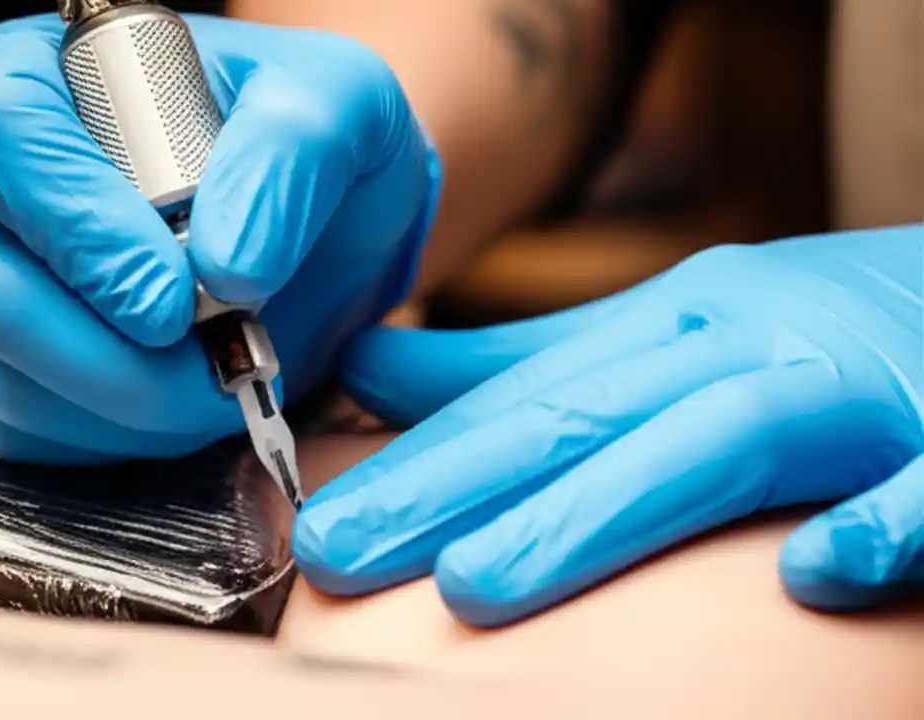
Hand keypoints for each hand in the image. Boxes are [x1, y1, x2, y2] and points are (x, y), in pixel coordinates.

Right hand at [0, 14, 438, 463]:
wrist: (313, 230)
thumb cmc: (309, 148)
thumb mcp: (339, 107)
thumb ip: (289, 159)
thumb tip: (226, 267)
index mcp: (37, 69)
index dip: (76, 230)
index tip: (173, 305)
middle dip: (118, 360)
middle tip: (221, 367)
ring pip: (0, 374)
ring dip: (128, 408)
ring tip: (216, 376)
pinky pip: (18, 428)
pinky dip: (111, 438)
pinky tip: (176, 401)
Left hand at [295, 224, 923, 625]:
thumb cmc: (811, 336)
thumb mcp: (666, 331)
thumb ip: (526, 362)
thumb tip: (375, 366)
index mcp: (676, 324)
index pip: (529, 395)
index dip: (421, 461)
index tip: (317, 522)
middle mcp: (748, 348)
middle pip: (586, 413)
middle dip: (454, 486)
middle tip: (340, 551)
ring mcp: (857, 393)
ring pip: (719, 443)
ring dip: (600, 510)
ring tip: (477, 584)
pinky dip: (883, 522)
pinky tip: (815, 578)